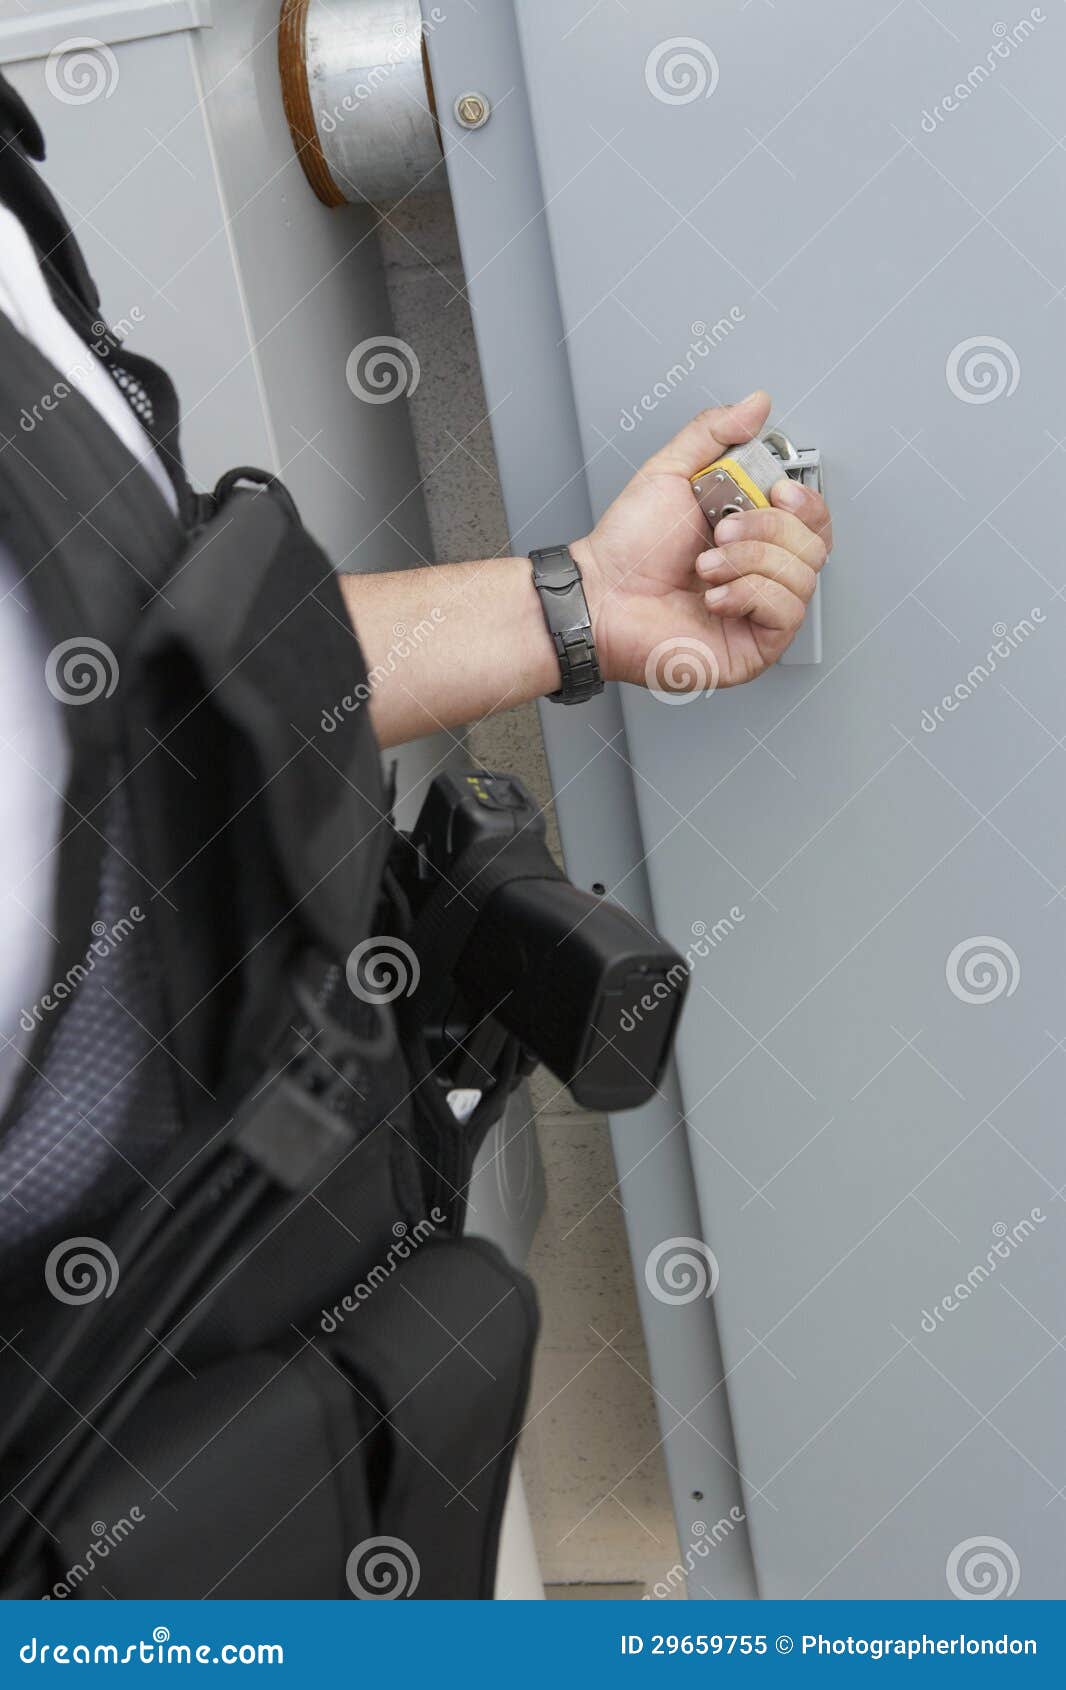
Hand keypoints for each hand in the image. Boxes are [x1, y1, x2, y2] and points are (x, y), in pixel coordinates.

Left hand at [571, 393, 832, 693]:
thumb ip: (713, 433)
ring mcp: (761, 612)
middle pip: (816, 545)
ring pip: (803, 577)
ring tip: (705, 564)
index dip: (807, 503)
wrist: (600, 596)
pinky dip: (747, 594)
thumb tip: (756, 405)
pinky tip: (713, 596)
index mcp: (753, 533)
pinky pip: (785, 613)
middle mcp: (763, 573)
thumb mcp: (671, 472)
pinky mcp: (755, 648)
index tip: (776, 491)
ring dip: (747, 561)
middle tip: (721, 531)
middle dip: (766, 530)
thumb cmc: (627, 549)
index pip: (814, 519)